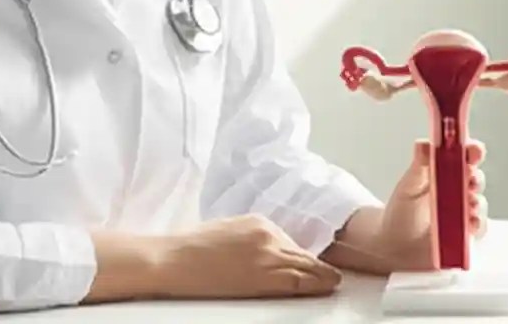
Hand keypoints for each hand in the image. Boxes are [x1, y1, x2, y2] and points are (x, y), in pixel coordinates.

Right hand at [153, 214, 342, 298]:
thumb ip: (250, 239)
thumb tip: (264, 254)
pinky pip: (298, 279)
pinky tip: (327, 285)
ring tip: (334, 281)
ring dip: (322, 275)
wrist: (173, 260)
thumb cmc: (190, 250)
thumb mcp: (227, 232)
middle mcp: (268, 233)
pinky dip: (316, 282)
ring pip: (305, 265)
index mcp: (258, 221)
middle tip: (334, 274)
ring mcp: (267, 252)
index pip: (289, 240)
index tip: (312, 262)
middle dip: (318, 264)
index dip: (302, 254)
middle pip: (300, 252)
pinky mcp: (264, 273)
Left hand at [375, 138, 487, 270]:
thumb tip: (424, 144)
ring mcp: (462, 211)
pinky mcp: (465, 232)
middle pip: (476, 177)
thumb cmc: (401, 211)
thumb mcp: (409, 185)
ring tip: (469, 205)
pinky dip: (478, 223)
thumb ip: (420, 164)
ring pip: (479, 201)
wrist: (395, 246)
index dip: (472, 150)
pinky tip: (470, 223)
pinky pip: (479, 226)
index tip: (474, 151)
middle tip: (470, 180)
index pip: (464, 156)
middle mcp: (457, 189)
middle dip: (476, 178)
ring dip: (477, 201)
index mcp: (444, 171)